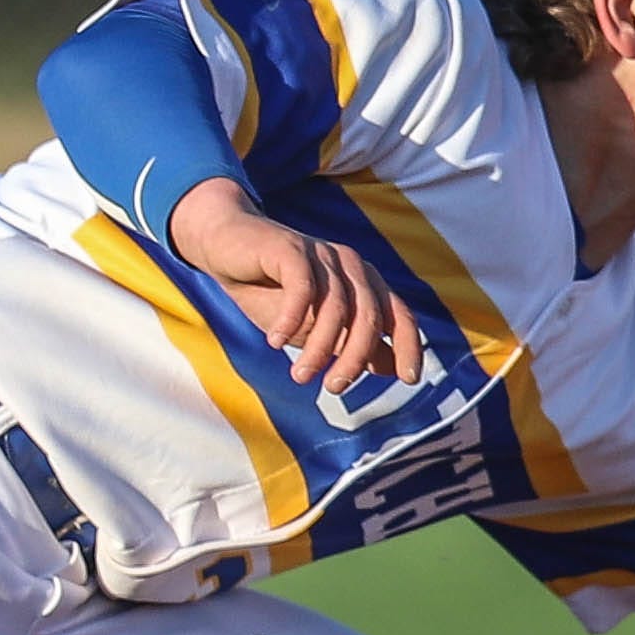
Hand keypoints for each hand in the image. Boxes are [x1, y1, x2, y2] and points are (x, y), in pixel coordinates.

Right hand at [162, 178, 426, 398]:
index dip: (409, 347)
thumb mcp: (314, 327)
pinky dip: (290, 318)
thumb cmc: (271, 292)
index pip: (400, 316)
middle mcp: (351, 266)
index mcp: (366, 284)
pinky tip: (275, 342)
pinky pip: (302, 288)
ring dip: (318, 347)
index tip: (409, 380)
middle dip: (354, 359)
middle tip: (333, 388)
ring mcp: (323, 254)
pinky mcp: (293, 249)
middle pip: (368, 317)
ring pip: (335, 308)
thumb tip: (392, 369)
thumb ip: (350, 343)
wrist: (225, 247)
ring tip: (299, 376)